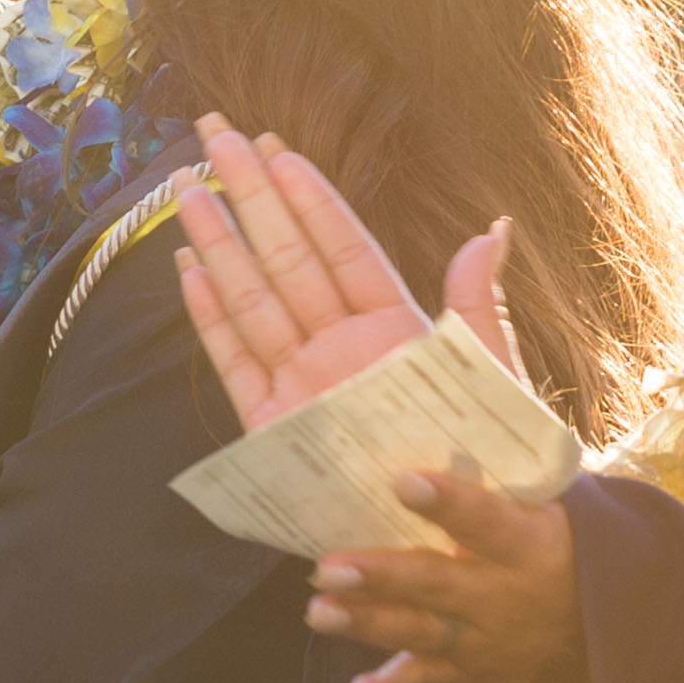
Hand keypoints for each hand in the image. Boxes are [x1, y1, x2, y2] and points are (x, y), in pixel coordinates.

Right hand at [170, 117, 515, 432]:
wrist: (452, 548)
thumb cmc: (480, 465)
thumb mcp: (489, 381)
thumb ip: (479, 306)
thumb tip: (496, 226)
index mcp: (393, 329)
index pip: (342, 247)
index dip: (309, 197)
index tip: (276, 147)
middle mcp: (340, 347)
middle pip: (284, 256)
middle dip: (248, 194)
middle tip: (214, 134)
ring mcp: (302, 383)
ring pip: (252, 298)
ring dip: (219, 243)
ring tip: (188, 188)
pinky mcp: (272, 428)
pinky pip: (235, 362)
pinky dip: (210, 317)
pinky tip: (188, 268)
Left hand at [310, 467, 580, 682]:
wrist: (606, 621)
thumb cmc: (554, 543)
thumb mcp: (545, 509)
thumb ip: (495, 485)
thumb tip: (431, 431)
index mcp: (527, 543)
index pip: (485, 520)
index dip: (447, 503)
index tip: (403, 482)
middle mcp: (503, 595)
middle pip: (437, 583)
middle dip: (381, 577)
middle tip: (327, 568)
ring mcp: (486, 639)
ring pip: (421, 630)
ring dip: (368, 624)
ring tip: (320, 612)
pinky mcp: (472, 671)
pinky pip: (429, 681)